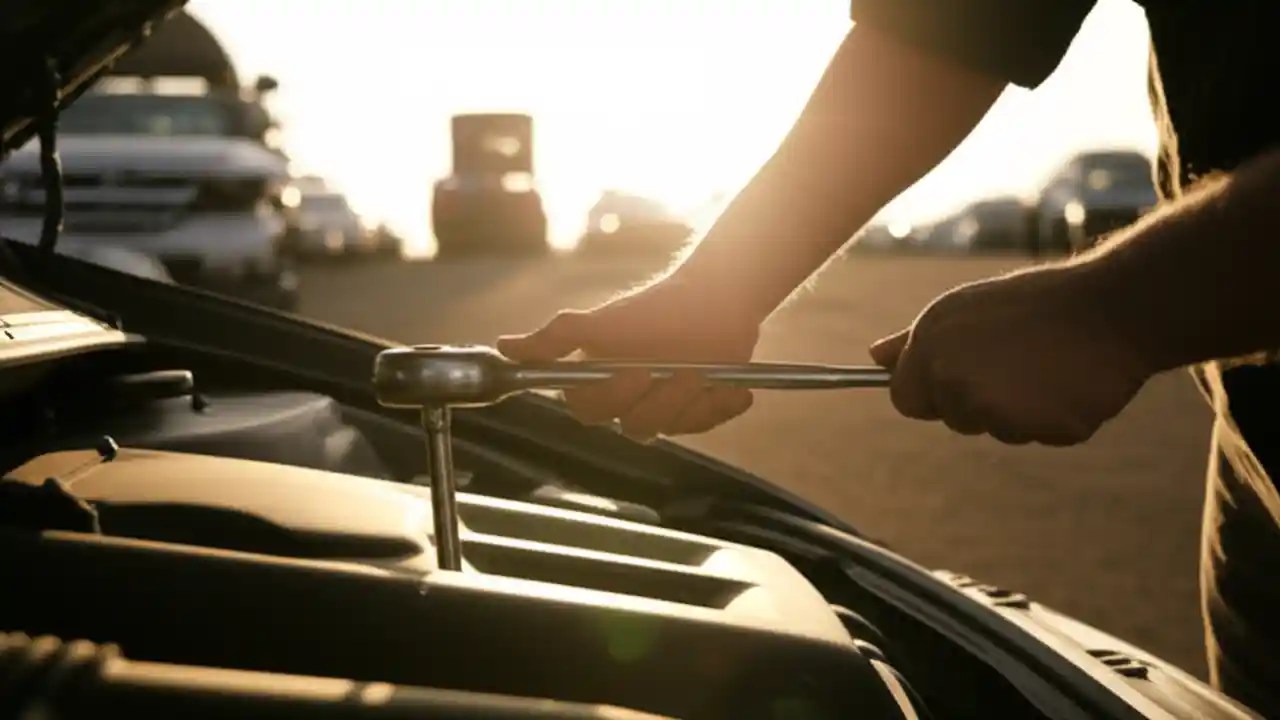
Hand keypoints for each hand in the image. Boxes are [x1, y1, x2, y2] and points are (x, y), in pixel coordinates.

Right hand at [497, 278, 761, 441]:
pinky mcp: (702, 408)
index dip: (612, 395)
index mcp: (599, 386)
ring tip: (706, 370)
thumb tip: (504, 346)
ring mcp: (667, 407)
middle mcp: (629, 402)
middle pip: (635, 425)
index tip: (634, 369)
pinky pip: (710, 422)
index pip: (589, 410)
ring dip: (692, 399)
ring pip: (672, 426)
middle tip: (680, 367)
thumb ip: (557, 338)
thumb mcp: (601, 322)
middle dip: (660, 396)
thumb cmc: (652, 308)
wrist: (713, 296)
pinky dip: (724, 405)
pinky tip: (736, 387)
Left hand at [868, 265, 1154, 445]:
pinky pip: (1039, 435)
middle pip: (953, 418)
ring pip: (996, 430)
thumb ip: (915, 342)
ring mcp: (999, 408)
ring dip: (1017, 409)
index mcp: (931, 346)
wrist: (1109, 307)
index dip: (932, 392)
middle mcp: (955, 379)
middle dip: (977, 400)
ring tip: (1043, 366)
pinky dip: (1053, 417)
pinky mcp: (1043, 428)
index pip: (905, 400)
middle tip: (1015, 360)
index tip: (960, 376)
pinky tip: (1067, 382)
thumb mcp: (964, 309)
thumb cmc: (1031, 304)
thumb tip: (874, 358)